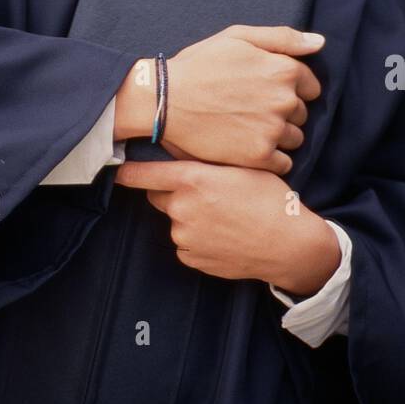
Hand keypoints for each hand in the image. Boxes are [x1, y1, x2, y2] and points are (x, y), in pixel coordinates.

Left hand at [113, 158, 341, 295]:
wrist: (288, 244)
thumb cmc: (269, 198)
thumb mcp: (241, 166)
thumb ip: (204, 158)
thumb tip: (175, 145)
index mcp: (192, 180)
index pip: (143, 174)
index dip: (127, 171)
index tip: (116, 168)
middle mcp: (182, 209)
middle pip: (159, 195)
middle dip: (172, 191)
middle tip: (203, 191)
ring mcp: (185, 237)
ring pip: (174, 220)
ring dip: (188, 216)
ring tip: (222, 215)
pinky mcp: (192, 259)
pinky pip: (185, 243)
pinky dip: (196, 238)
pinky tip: (222, 234)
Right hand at [114, 24, 324, 175]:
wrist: (165, 101)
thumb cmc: (199, 64)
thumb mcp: (238, 37)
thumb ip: (283, 38)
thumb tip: (319, 42)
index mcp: (283, 69)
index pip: (311, 86)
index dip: (290, 88)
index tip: (266, 91)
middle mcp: (284, 100)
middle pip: (302, 113)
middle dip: (283, 111)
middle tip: (251, 108)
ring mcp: (273, 130)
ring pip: (295, 138)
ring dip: (278, 136)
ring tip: (247, 128)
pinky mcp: (259, 156)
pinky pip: (284, 163)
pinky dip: (271, 158)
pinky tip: (247, 146)